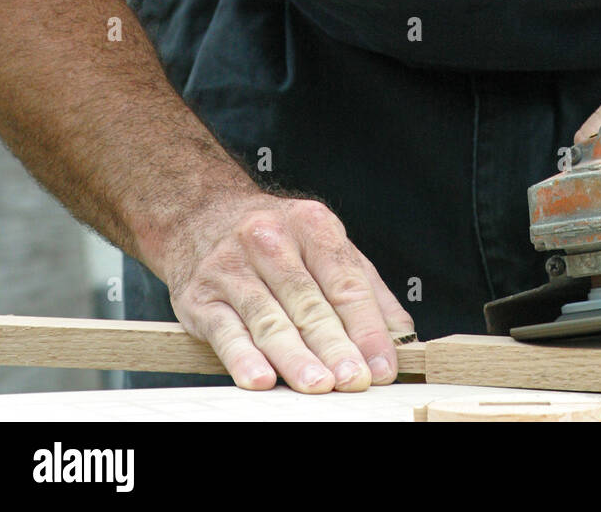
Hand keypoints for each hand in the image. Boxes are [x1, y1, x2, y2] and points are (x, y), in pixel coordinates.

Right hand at [159, 191, 414, 391]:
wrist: (200, 214)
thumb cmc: (276, 237)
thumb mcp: (325, 243)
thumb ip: (366, 289)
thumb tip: (400, 337)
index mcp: (312, 225)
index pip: (346, 280)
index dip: (366, 326)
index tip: (382, 365)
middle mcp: (270, 240)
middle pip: (309, 302)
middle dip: (335, 345)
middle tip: (354, 379)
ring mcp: (232, 267)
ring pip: (269, 318)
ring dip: (295, 356)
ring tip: (318, 385)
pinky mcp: (200, 297)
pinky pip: (225, 331)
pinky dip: (242, 357)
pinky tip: (260, 378)